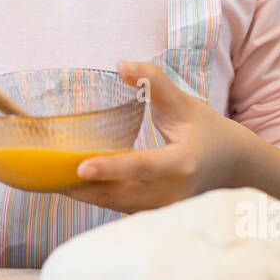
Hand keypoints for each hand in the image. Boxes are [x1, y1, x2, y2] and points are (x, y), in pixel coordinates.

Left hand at [57, 59, 243, 213]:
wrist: (233, 166)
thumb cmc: (206, 131)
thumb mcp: (184, 103)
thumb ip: (153, 81)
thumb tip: (121, 64)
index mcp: (182, 163)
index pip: (143, 167)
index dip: (111, 168)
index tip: (80, 167)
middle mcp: (173, 193)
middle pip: (121, 195)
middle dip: (84, 188)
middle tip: (47, 174)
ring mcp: (165, 209)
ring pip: (117, 206)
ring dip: (85, 195)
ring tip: (51, 180)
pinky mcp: (156, 215)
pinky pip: (121, 209)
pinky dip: (97, 198)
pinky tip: (72, 186)